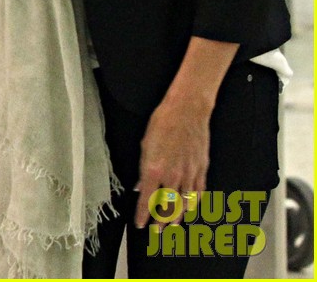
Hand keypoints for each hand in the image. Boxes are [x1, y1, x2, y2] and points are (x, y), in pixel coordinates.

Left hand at [133, 95, 210, 227]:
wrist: (187, 111)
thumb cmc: (163, 123)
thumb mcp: (144, 145)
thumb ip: (143, 170)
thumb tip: (140, 186)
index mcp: (155, 170)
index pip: (147, 201)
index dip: (143, 215)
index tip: (140, 225)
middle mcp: (173, 176)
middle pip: (167, 207)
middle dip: (161, 222)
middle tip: (156, 232)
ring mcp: (190, 174)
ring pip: (184, 204)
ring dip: (177, 217)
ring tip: (172, 226)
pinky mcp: (202, 169)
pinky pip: (199, 193)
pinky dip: (194, 205)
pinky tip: (190, 210)